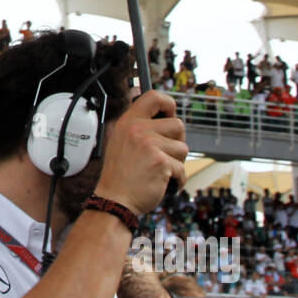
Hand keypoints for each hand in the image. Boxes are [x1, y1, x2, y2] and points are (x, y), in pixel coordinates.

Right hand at [93, 89, 186, 216]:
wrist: (114, 201)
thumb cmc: (119, 176)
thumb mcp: (120, 141)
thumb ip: (138, 127)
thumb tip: (164, 115)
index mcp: (128, 122)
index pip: (153, 97)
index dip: (168, 103)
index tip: (170, 113)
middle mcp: (138, 130)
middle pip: (177, 125)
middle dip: (176, 142)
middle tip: (164, 154)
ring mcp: (150, 146)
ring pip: (183, 148)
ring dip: (176, 162)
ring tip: (159, 170)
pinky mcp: (161, 162)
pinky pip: (182, 169)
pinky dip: (177, 180)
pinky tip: (163, 183)